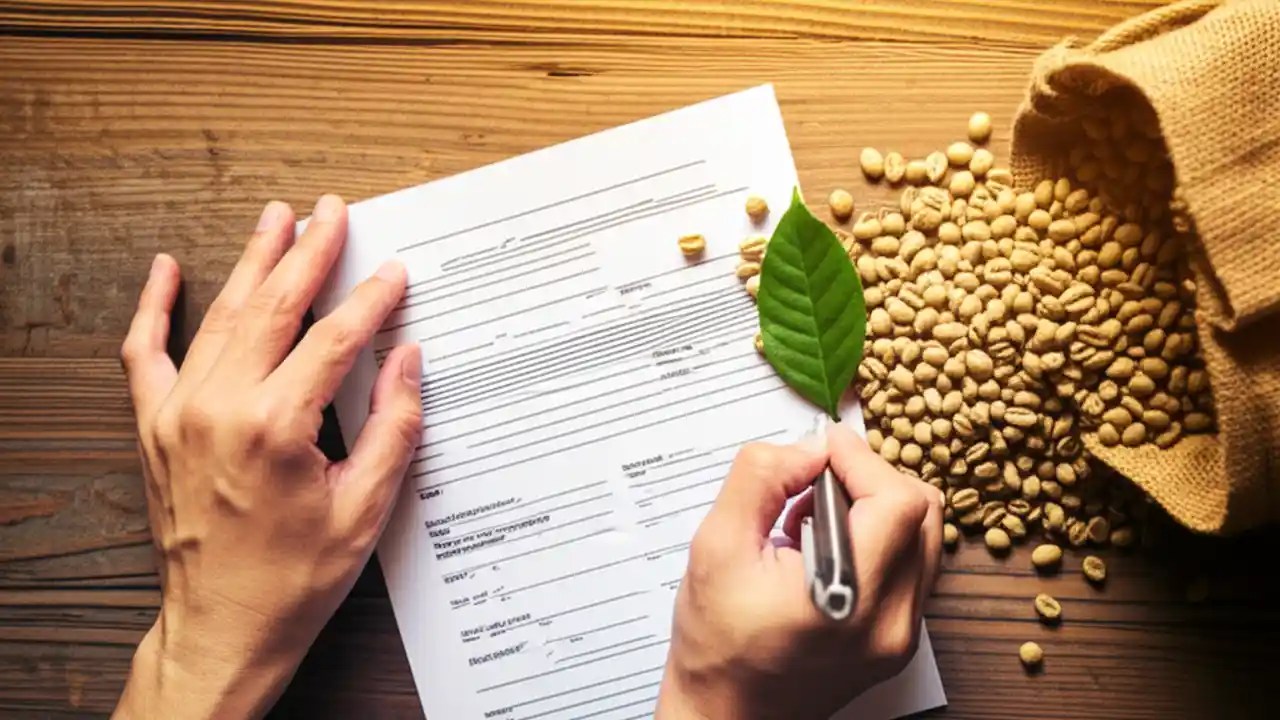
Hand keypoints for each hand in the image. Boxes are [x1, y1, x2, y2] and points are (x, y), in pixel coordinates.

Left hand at [114, 196, 422, 718]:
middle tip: (334, 214)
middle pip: (273, 308)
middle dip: (310, 254)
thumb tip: (408, 363)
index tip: (394, 274)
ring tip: (277, 220)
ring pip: (220, 315)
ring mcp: (178, 413)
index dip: (371, 301)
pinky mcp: (153, 426)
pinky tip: (169, 268)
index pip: (334, 339)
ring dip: (253, 262)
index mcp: (275, 427)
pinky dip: (155, 305)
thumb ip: (392, 427)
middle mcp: (219, 408)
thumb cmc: (294, 578)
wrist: (224, 626)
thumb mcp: (364, 509)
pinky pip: (146, 350)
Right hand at [656, 421, 942, 719]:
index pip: (896, 501)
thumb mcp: (716, 546)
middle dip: (871, 478)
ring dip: (878, 506)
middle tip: (817, 480)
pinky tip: (828, 546)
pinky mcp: (898, 641)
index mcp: (848, 599)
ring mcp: (900, 636)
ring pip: (924, 538)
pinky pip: (912, 567)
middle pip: (923, 514)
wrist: (725, 716)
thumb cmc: (716, 646)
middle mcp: (890, 623)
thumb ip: (761, 480)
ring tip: (818, 514)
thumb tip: (807, 448)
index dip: (860, 459)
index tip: (821, 449)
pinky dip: (879, 539)